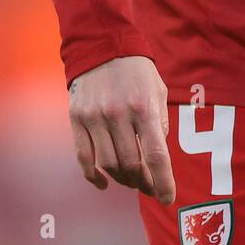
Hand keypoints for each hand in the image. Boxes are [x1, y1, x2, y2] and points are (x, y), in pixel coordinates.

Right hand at [67, 55, 175, 203]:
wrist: (102, 46)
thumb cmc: (137, 72)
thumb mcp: (158, 91)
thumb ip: (160, 123)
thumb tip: (157, 157)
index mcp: (144, 107)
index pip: (156, 154)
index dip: (163, 181)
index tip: (167, 199)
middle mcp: (119, 114)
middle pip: (131, 164)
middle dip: (143, 182)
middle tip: (149, 187)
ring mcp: (95, 117)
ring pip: (108, 165)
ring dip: (121, 180)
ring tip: (130, 181)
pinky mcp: (77, 119)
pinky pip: (83, 158)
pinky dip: (93, 177)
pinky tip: (103, 183)